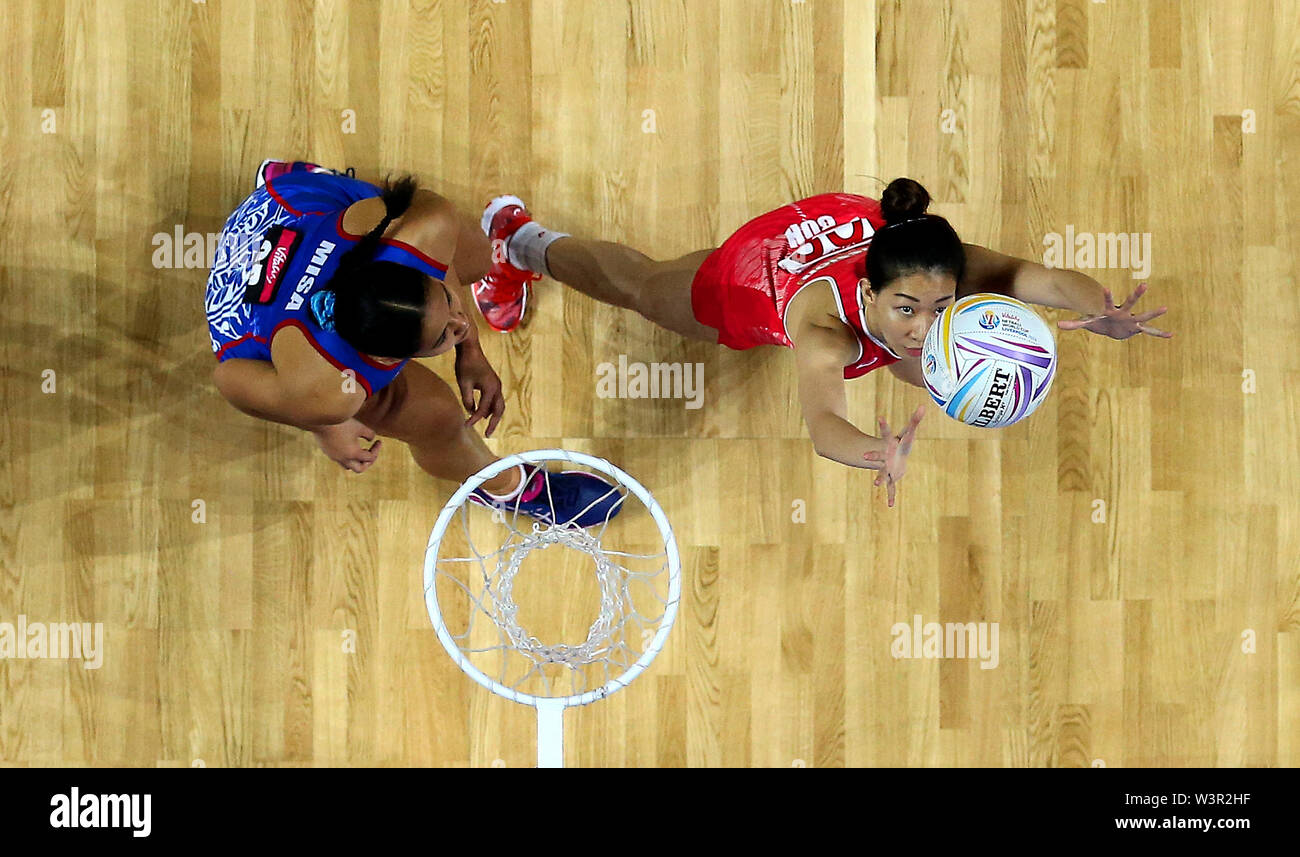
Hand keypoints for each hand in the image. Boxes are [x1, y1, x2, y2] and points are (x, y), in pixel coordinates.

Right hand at [313, 419, 382, 473]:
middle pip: (360, 469)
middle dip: (367, 462)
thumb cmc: (342, 423)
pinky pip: (338, 458)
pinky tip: (346, 444)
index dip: (377, 449)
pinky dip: (345, 455)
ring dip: (355, 461)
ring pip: (347, 465)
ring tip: (359, 450)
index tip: (378, 441)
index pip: (370, 458)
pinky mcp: (326, 451)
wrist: (319, 419)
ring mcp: (333, 456)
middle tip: (370, 453)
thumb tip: (372, 439)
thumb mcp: (359, 426)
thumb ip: (369, 434)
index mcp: (353, 454)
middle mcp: (343, 459)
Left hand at [454, 345, 505, 436]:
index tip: (467, 425)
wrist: (470, 348)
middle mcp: (497, 387)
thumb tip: (470, 412)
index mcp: (491, 388)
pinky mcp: (492, 382)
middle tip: (488, 434)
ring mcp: (496, 384)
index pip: (484, 409)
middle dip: (494, 423)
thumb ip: (468, 399)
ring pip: (498, 405)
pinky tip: (482, 412)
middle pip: (499, 410)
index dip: (475, 419)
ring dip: (493, 415)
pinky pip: (494, 399)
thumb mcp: (464, 383)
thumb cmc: (466, 364)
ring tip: (487, 426)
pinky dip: (490, 407)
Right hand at [862, 405, 923, 507]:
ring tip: (877, 484)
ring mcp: (886, 468)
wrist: (891, 460)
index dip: (884, 425)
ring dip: (880, 478)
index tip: (880, 418)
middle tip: (865, 455)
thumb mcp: (907, 433)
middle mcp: (885, 456)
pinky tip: (890, 504)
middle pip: (878, 455)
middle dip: (872, 455)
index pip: (887, 433)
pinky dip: (891, 495)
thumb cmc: (900, 445)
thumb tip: (923, 406)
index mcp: (890, 444)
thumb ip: (915, 420)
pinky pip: (891, 487)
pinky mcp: (890, 478)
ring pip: (882, 473)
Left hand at [1057, 283, 1172, 339]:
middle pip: (1130, 303)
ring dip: (1153, 313)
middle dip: (1136, 295)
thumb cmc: (1100, 322)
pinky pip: (1150, 331)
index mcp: (1110, 311)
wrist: (1112, 327)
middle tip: (1144, 285)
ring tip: (1165, 308)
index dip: (1107, 296)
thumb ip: (1074, 323)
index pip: (1107, 302)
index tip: (1107, 288)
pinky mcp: (1136, 329)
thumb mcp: (1087, 323)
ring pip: (1143, 315)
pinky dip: (1159, 334)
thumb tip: (1057, 326)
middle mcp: (1123, 313)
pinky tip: (1171, 335)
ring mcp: (1131, 320)